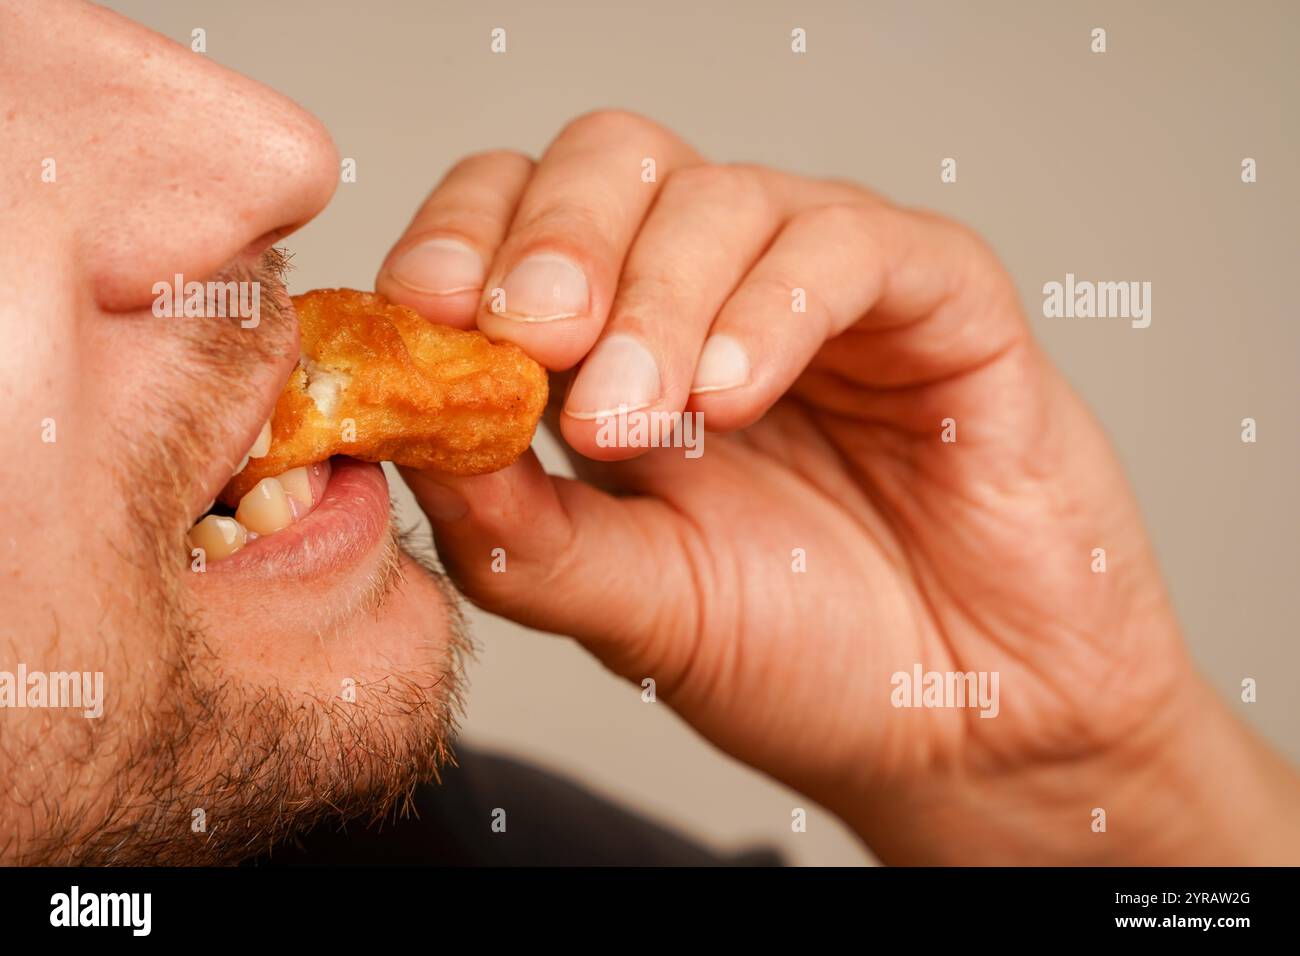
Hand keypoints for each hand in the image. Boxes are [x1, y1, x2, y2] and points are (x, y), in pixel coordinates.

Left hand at [378, 111, 1299, 863]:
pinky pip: (852, 247)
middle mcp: (719, 296)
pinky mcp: (942, 299)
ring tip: (638, 420)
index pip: (515, 222)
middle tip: (529, 337)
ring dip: (658, 299)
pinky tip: (735, 397)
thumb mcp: (627, 604)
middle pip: (610, 162)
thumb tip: (396, 433)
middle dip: (553, 241)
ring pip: (720, 197)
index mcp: (623, 350)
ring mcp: (827, 289)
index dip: (460, 241)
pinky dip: (774, 308)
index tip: (424, 313)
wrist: (970, 729)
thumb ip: (514, 528)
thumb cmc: (806, 660)